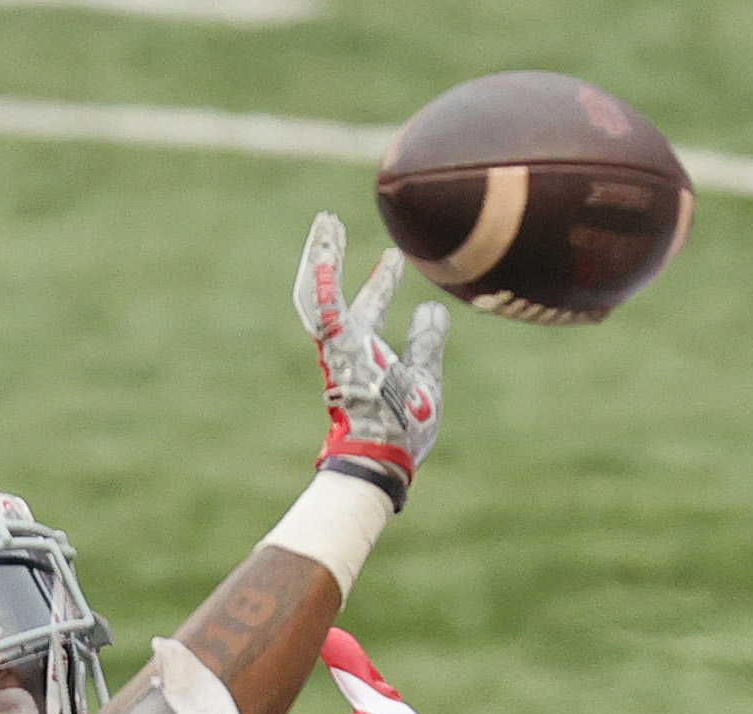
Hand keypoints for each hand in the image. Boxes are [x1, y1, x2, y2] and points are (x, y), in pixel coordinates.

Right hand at [293, 212, 448, 507]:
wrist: (385, 452)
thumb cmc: (404, 428)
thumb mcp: (425, 376)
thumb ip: (427, 341)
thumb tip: (434, 306)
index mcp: (368, 358)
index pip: (371, 310)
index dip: (381, 283)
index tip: (393, 257)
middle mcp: (348, 349)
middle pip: (337, 295)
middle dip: (335, 261)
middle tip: (335, 225)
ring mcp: (337, 348)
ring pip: (317, 294)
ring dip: (321, 256)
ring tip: (326, 222)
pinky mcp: (334, 345)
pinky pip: (323, 302)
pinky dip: (323, 270)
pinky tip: (326, 238)